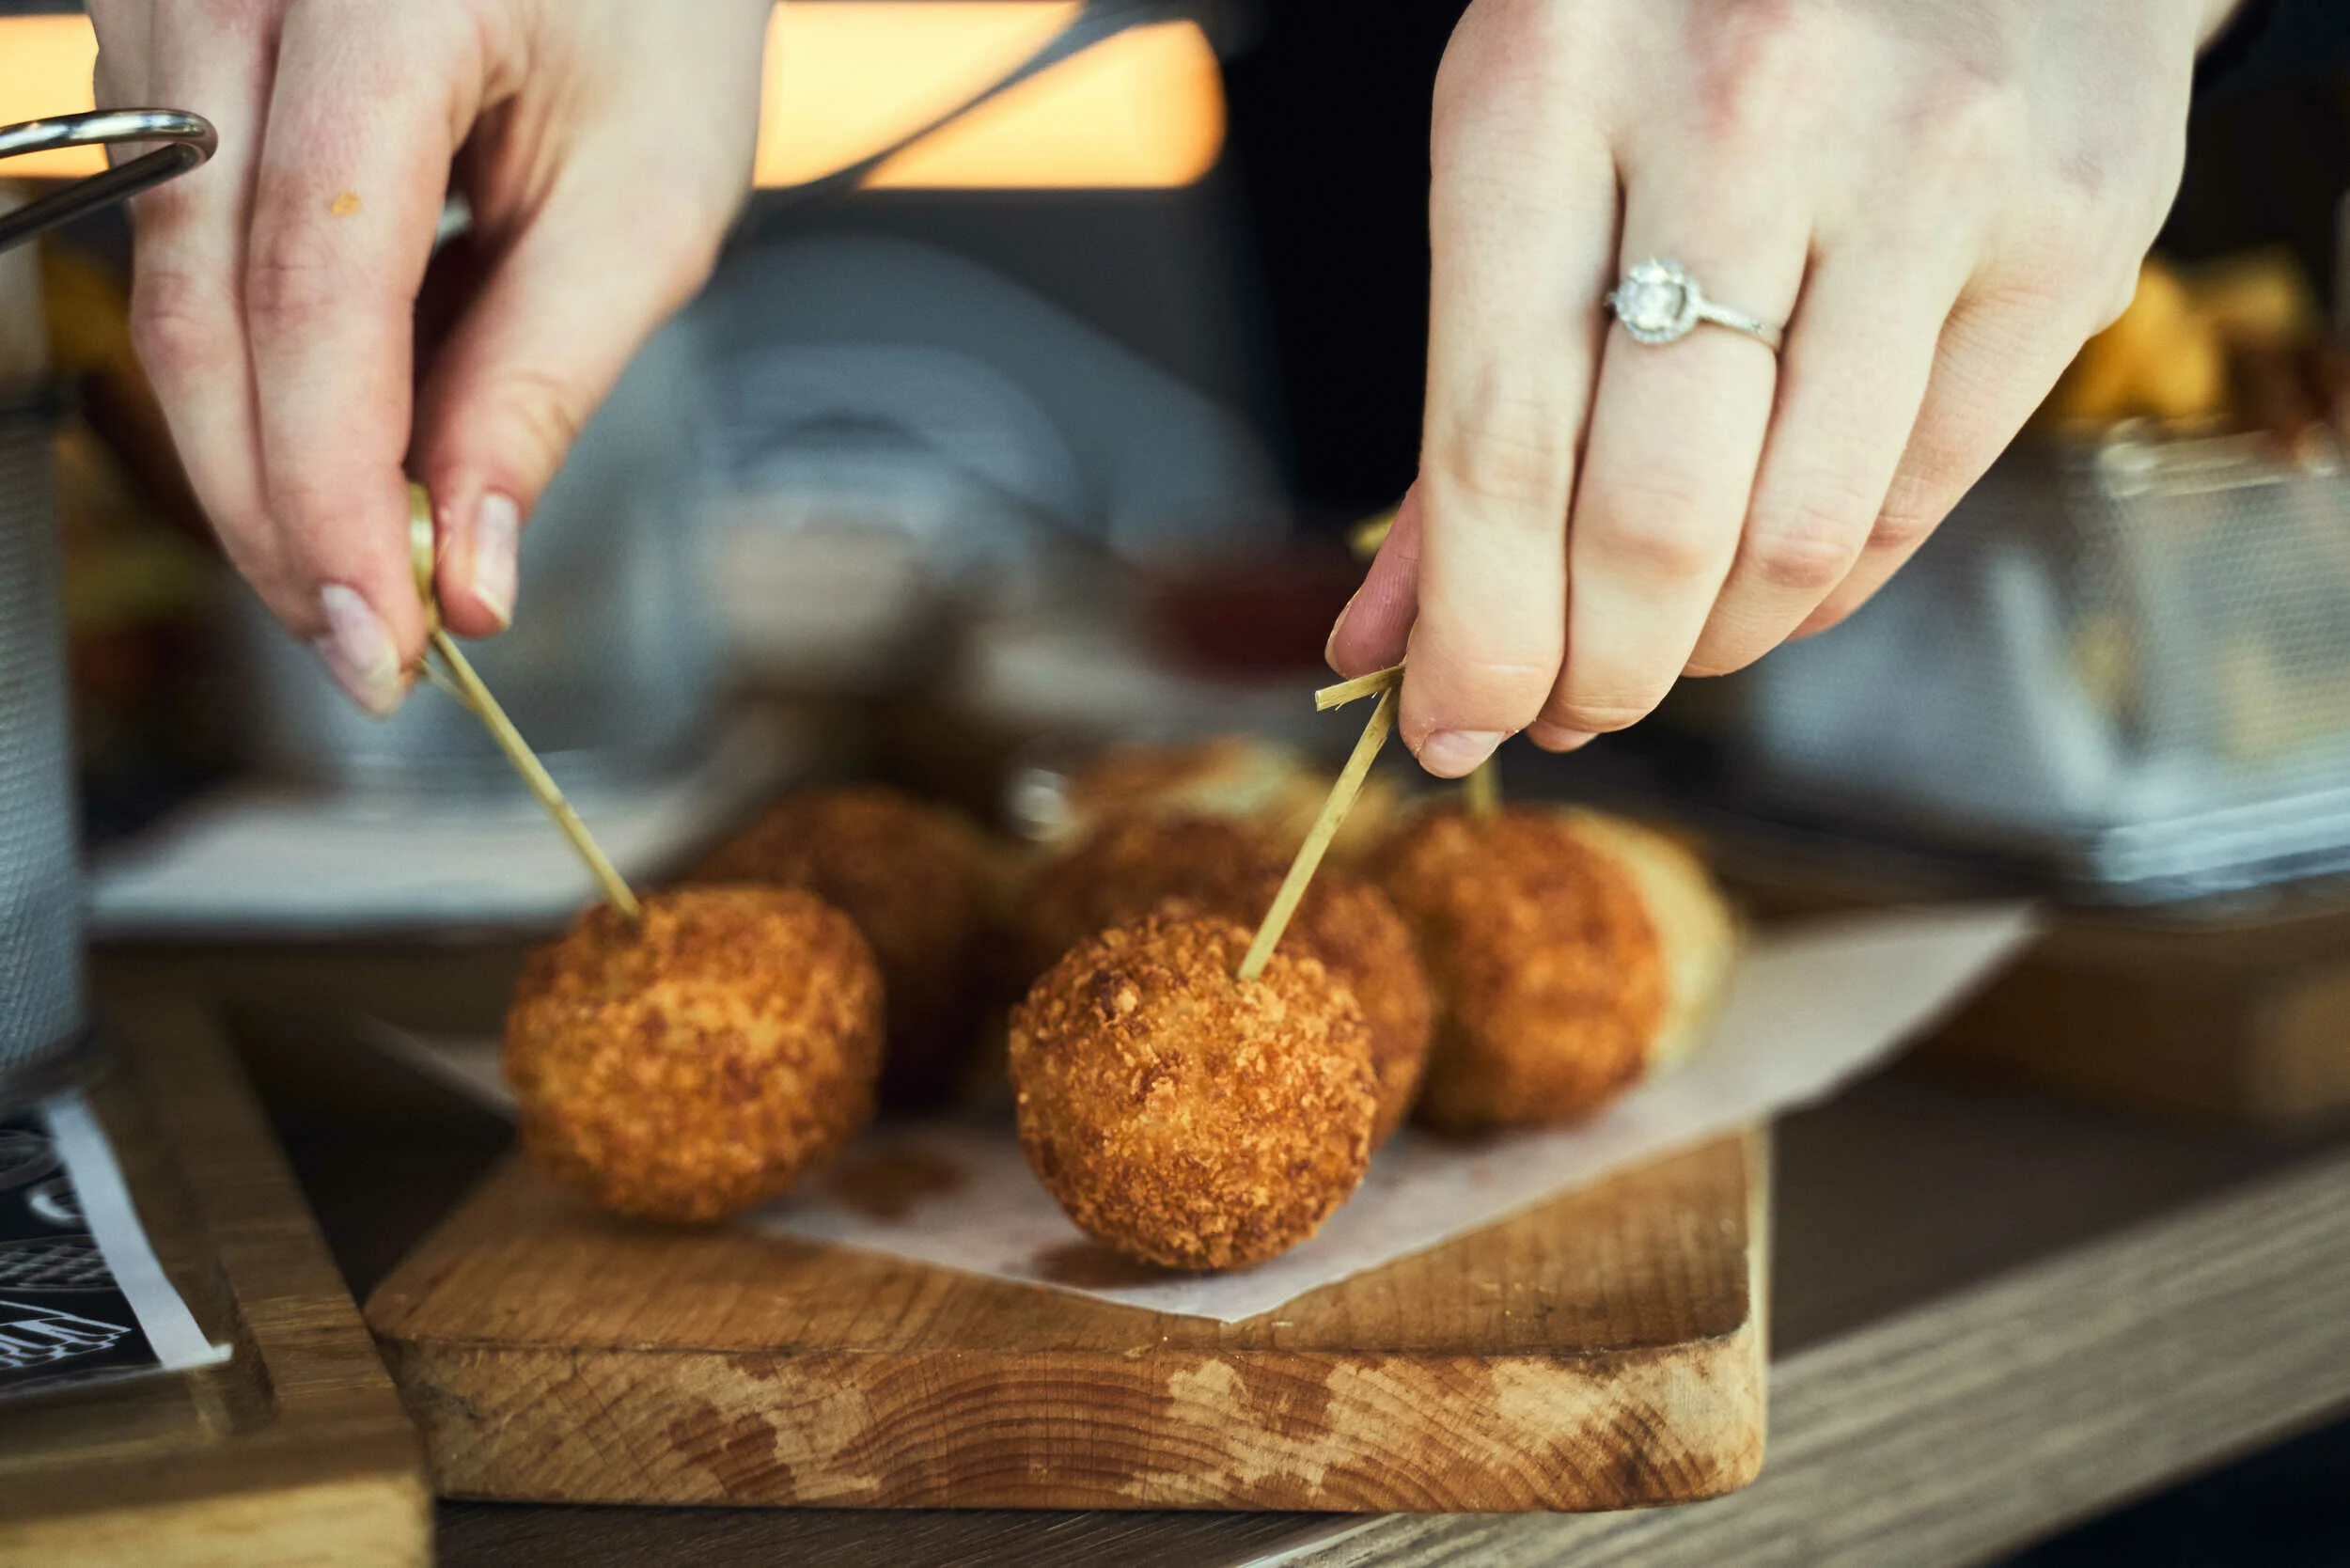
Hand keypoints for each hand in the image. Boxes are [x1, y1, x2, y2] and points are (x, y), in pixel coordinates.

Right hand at [89, 0, 771, 712]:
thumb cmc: (656, 10)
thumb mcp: (651, 199)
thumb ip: (544, 384)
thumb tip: (465, 577)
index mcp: (381, 1)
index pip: (312, 289)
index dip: (328, 492)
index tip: (381, 643)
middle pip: (200, 310)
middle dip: (276, 512)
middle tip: (367, 652)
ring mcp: (170, 6)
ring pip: (165, 290)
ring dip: (260, 454)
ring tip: (371, 564)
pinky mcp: (163, 56)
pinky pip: (179, 244)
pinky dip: (261, 368)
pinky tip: (352, 439)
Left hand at [1327, 0, 2241, 775]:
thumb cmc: (1691, 25)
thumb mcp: (1530, 144)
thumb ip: (1463, 398)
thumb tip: (1390, 641)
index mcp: (1546, 82)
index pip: (1500, 445)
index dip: (1476, 637)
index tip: (1454, 725)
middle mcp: (1744, 112)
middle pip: (1653, 521)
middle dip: (1594, 672)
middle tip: (1567, 708)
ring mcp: (1928, 164)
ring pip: (1796, 537)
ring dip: (1708, 646)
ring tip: (1664, 637)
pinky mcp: (2071, 222)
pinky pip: (1917, 495)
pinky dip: (1821, 582)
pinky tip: (1768, 570)